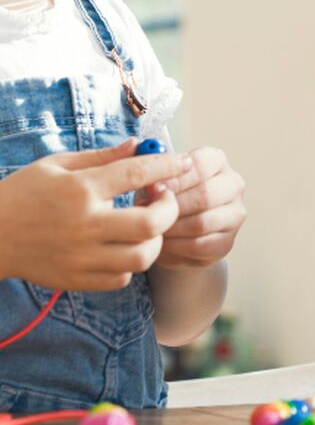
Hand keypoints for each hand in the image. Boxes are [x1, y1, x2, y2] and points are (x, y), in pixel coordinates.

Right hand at [0, 139, 189, 290]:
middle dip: (169, 208)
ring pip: (142, 257)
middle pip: (151, 223)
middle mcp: (85, 225)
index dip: (166, 165)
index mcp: (80, 189)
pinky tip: (124, 246)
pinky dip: (131, 263)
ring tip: (146, 226)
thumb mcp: (57, 164)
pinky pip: (122, 278)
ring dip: (154, 239)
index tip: (181, 162)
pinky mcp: (76, 280)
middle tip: (163, 198)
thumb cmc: (22, 194)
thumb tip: (139, 145)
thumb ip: (103, 156)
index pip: (137, 173)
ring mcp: (81, 257)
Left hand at [155, 146, 245, 268]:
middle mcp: (233, 184)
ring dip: (172, 228)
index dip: (175, 179)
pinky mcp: (227, 241)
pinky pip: (199, 246)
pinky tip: (163, 243)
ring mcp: (234, 214)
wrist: (176, 228)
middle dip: (173, 206)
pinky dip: (176, 247)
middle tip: (150, 213)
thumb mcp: (158, 180)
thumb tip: (151, 185)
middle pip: (205, 195)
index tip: (153, 189)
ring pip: (202, 223)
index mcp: (217, 161)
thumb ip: (155, 177)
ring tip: (153, 229)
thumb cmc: (167, 197)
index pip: (201, 165)